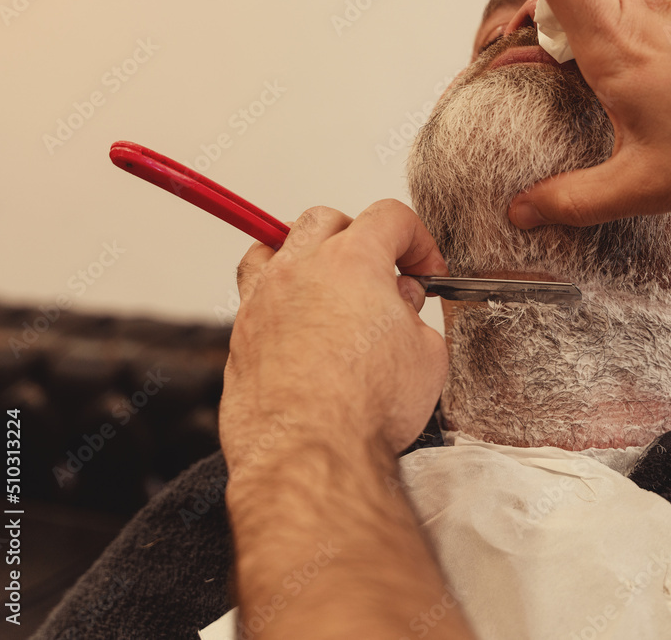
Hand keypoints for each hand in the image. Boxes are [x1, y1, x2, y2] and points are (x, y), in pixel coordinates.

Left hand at [218, 199, 449, 475]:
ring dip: (304, 255)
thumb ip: (416, 320)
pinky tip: (299, 325)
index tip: (423, 271)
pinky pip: (253, 293)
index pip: (389, 217)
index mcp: (353, 260)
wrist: (311, 453)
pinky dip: (278, 297)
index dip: (417, 241)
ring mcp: (263, 299)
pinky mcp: (241, 335)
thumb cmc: (364, 409)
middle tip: (381, 277)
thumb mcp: (428, 356)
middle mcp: (300, 269)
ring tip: (327, 286)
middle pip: (327, 219)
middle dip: (360, 238)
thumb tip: (403, 314)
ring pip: (274, 245)